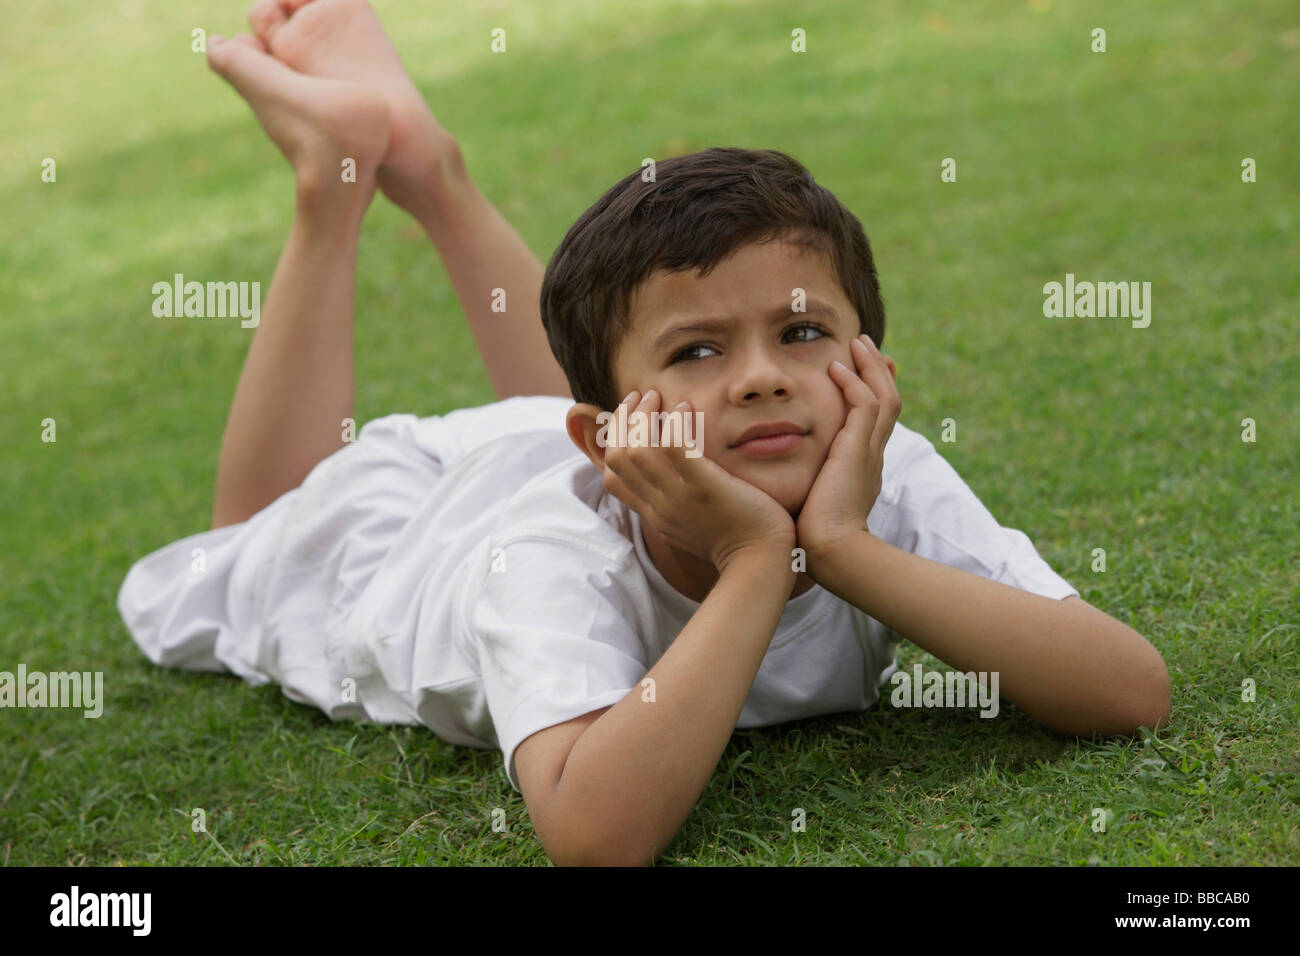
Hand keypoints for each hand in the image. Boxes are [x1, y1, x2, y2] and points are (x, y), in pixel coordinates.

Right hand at [600, 389, 795, 572]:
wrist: (762, 562)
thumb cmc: (737, 540)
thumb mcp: (691, 525)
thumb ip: (675, 503)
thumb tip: (668, 479)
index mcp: (655, 515)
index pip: (611, 478)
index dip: (613, 442)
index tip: (631, 416)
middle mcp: (660, 506)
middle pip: (617, 458)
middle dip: (623, 420)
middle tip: (642, 396)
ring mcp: (680, 498)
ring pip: (637, 449)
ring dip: (643, 415)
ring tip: (658, 396)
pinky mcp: (705, 488)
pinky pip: (675, 447)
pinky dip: (675, 422)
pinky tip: (686, 408)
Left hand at [796, 333, 901, 562]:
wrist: (831, 552)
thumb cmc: (813, 538)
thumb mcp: (811, 505)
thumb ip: (804, 489)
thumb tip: (785, 486)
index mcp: (862, 467)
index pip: (873, 422)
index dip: (870, 394)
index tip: (857, 372)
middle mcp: (871, 456)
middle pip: (887, 402)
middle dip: (878, 372)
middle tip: (866, 346)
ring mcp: (869, 452)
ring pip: (883, 397)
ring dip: (870, 367)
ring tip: (856, 343)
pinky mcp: (859, 450)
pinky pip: (865, 405)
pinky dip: (853, 382)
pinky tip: (834, 367)